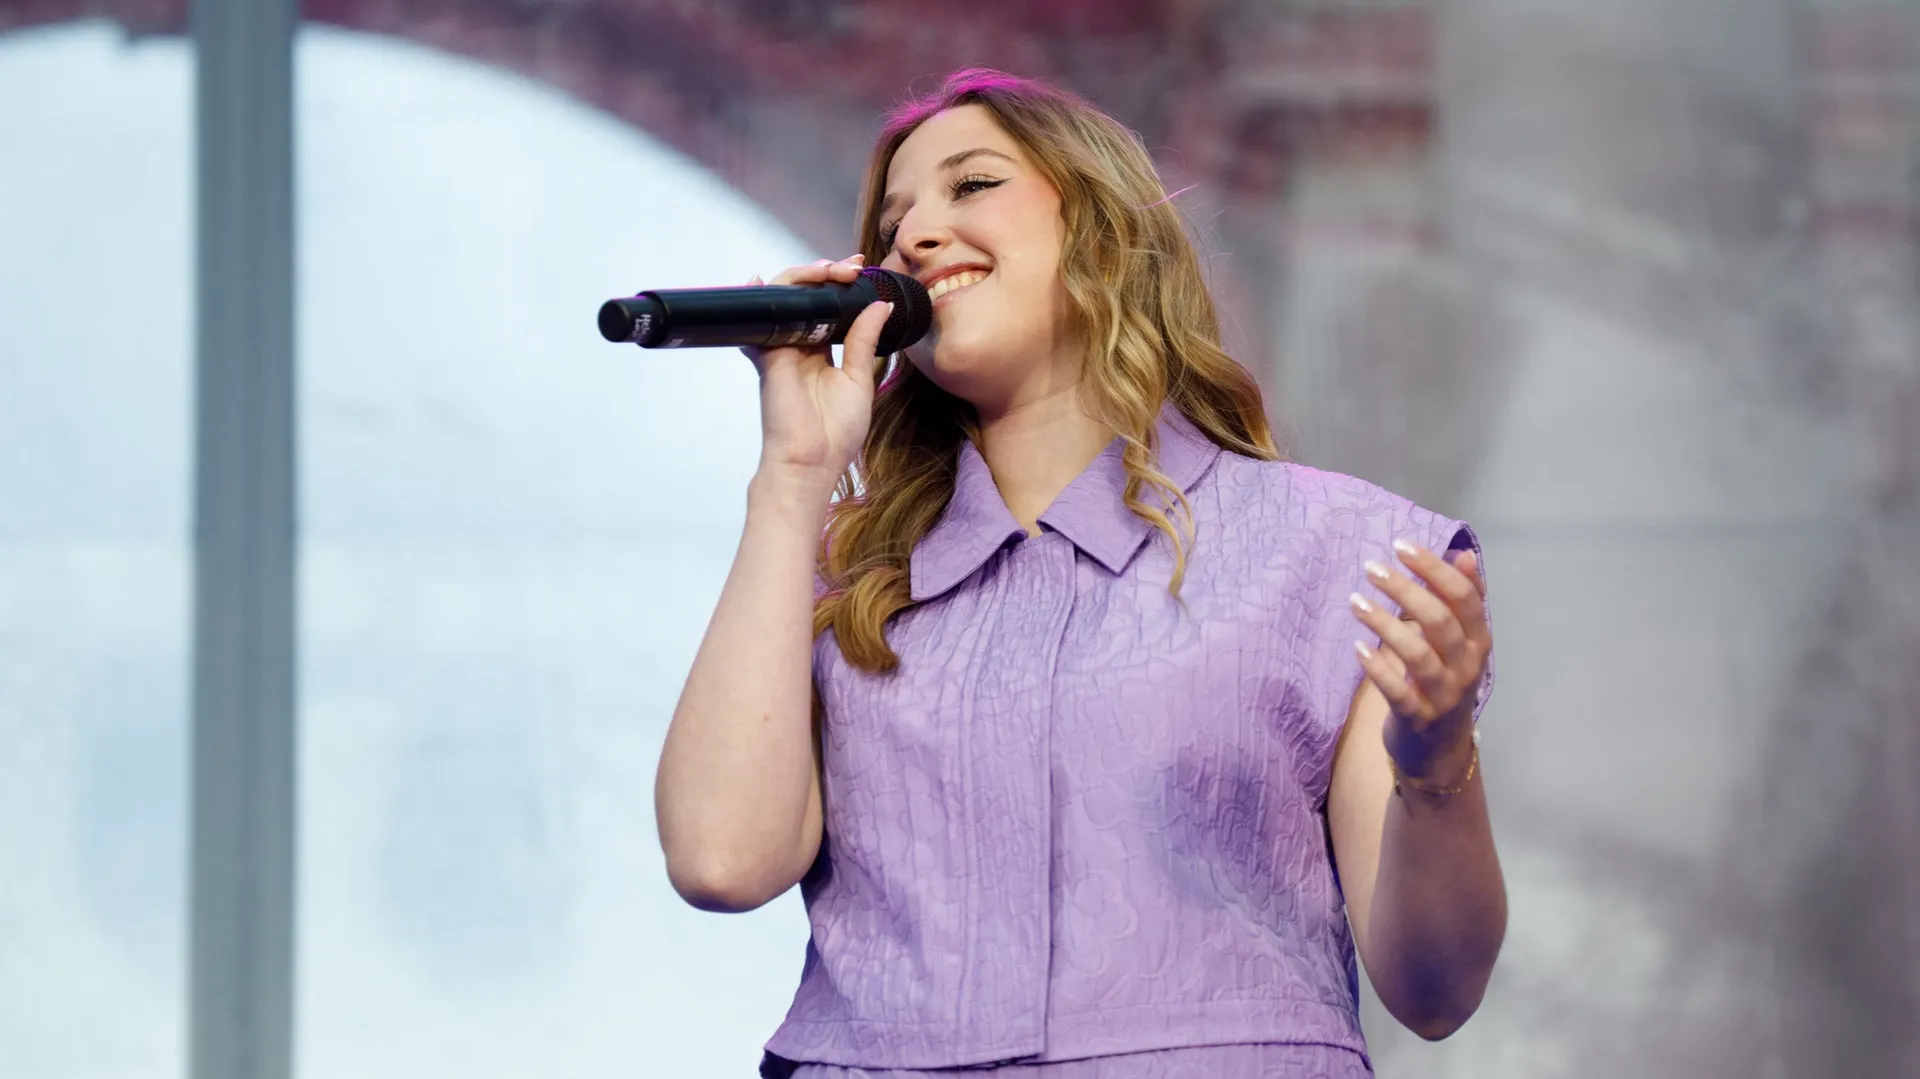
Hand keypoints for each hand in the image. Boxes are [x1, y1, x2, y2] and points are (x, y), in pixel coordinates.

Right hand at [741, 254, 894, 493]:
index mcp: (822, 353)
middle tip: (849, 267)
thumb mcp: (859, 379)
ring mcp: (781, 348)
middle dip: (826, 274)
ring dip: (803, 278)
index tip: (861, 270)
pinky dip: (757, 299)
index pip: (828, 307)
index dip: (841, 286)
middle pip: (805, 297)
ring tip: (829, 271)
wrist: (812, 462)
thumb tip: (879, 304)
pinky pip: (760, 320)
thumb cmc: (836, 432)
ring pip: (784, 300)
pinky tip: (760, 282)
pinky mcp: (767, 356)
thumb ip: (864, 339)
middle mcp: (799, 346)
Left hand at [1348, 539, 1490, 778]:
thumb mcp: (1459, 643)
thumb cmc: (1444, 683)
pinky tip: (1358, 647)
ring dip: (1385, 623)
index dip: (1435, 569)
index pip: (1464, 598)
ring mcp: (1444, 695)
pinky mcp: (1418, 718)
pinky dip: (1378, 668)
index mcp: (1478, 642)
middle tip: (1373, 568)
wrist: (1440, 751)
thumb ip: (1459, 600)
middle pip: (1440, 621)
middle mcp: (1467, 667)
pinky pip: (1398, 691)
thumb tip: (1463, 554)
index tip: (1402, 546)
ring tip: (1356, 601)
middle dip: (1406, 590)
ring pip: (1418, 653)